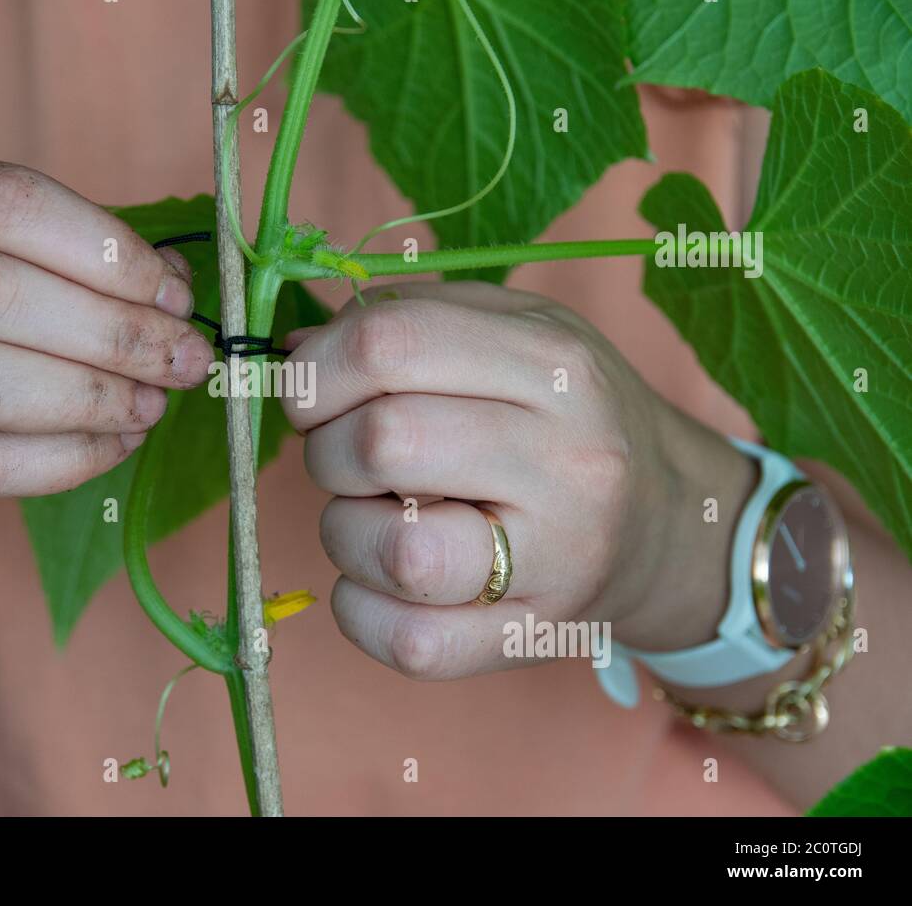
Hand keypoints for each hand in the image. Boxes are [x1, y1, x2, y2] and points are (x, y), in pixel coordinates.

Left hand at [282, 281, 754, 679]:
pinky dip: (359, 610)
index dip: (318, 368)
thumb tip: (291, 351)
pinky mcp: (534, 635)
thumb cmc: (566, 417)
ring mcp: (558, 558)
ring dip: (343, 530)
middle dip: (326, 448)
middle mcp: (567, 460)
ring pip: (396, 551)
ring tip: (369, 515)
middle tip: (345, 456)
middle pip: (381, 442)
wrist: (673, 521)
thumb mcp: (516, 333)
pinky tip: (375, 579)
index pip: (392, 343)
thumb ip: (408, 322)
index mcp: (554, 365)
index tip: (311, 391)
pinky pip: (409, 642)